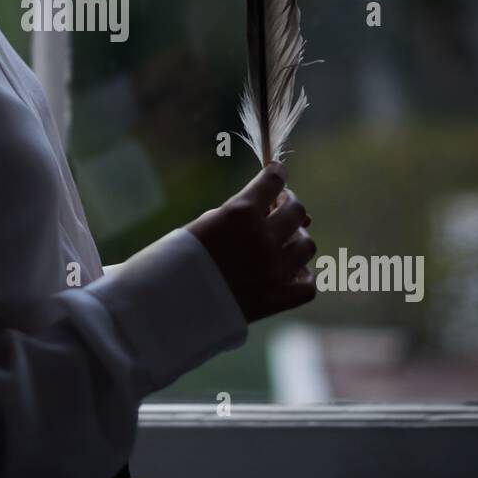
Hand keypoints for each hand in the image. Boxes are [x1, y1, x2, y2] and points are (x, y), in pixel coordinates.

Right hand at [186, 162, 315, 324]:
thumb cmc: (180, 258)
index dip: (276, 174)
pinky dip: (301, 276)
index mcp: (240, 213)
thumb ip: (242, 212)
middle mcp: (262, 239)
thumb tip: (277, 208)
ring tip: (281, 242)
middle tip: (279, 206)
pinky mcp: (277, 299)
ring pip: (307, 245)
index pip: (272, 181)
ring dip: (296, 239)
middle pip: (297, 210)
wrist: (169, 305)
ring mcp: (274, 271)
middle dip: (289, 204)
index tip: (277, 172)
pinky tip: (288, 273)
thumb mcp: (207, 223)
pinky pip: (308, 284)